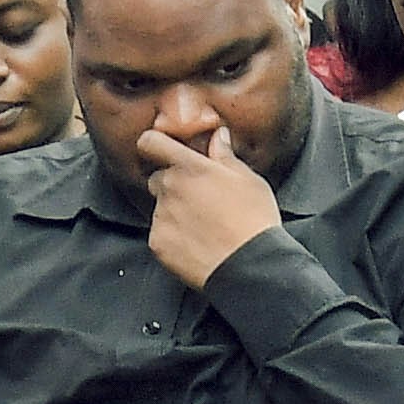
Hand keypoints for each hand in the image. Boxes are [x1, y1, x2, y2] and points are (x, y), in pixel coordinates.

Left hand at [132, 114, 285, 286]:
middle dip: (172, 184)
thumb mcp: (249, 180)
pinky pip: (160, 232)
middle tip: (198, 197)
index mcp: (189, 167)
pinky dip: (173, 235)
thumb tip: (217, 137)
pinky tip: (196, 242)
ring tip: (203, 225)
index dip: (153, 143)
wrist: (248, 266)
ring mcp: (161, 217)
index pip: (150, 142)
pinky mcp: (158, 243)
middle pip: (157, 178)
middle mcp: (169, 188)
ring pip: (160, 206)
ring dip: (174, 210)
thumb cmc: (254, 221)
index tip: (162, 149)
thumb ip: (225, 156)